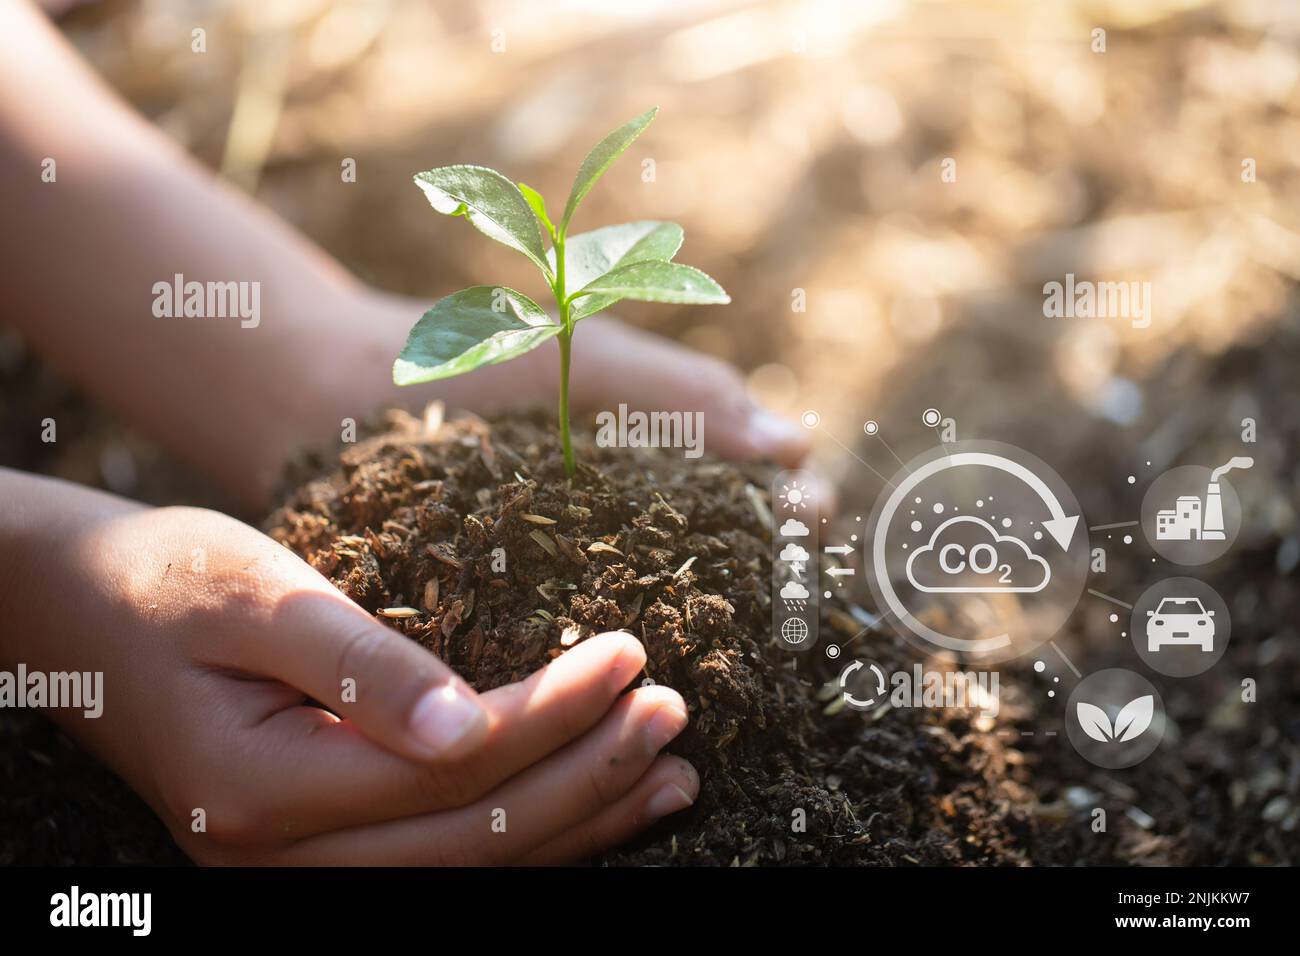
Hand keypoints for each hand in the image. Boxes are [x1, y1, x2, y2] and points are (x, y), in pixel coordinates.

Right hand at [1, 473, 697, 864]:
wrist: (80, 615)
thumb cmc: (164, 583)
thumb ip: (356, 663)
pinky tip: (601, 809)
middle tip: (674, 711)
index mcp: (260, 788)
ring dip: (581, 824)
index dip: (554, 715)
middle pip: (474, 837)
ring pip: (470, 870)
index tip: (632, 654)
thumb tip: (469, 730)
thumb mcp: (253, 596)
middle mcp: (277, 858)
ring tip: (673, 775)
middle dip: (588, 775)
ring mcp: (295, 870)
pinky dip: (535, 839)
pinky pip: (445, 863)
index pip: (451, 769)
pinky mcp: (315, 853)